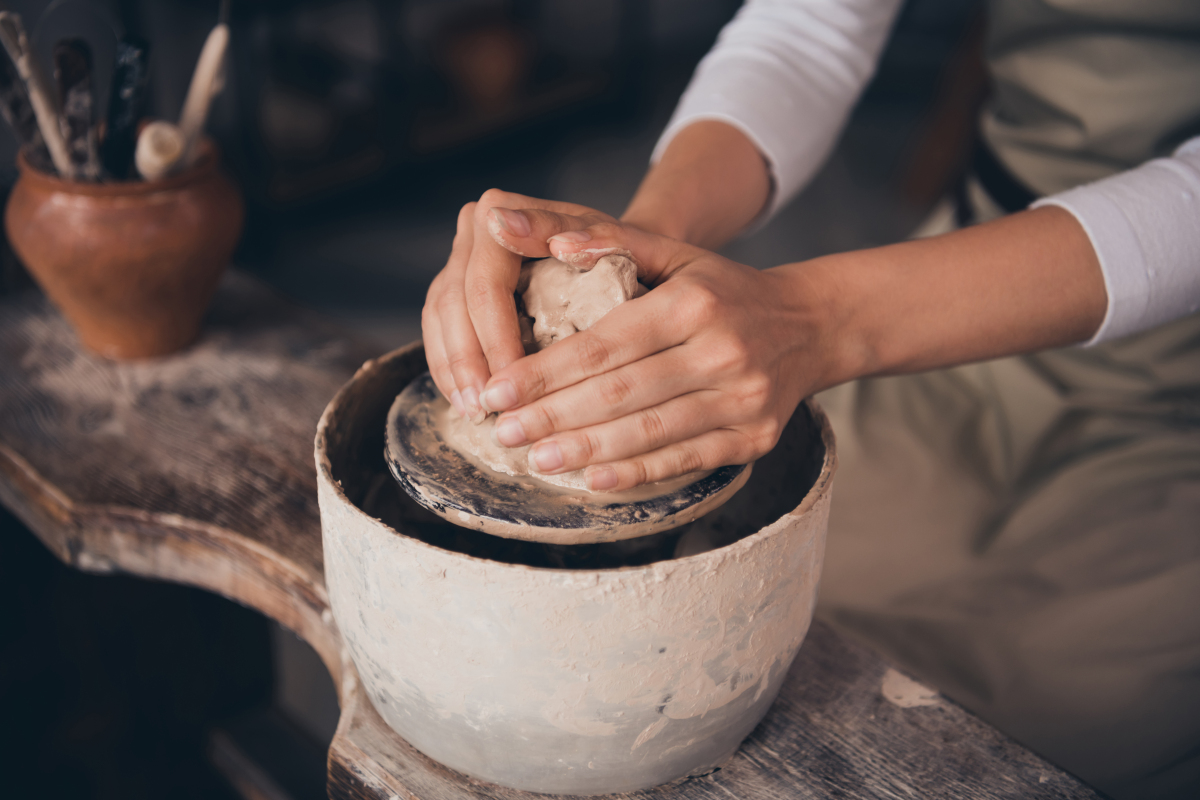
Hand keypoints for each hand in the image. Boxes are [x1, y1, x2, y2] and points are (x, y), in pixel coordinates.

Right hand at [421, 190, 615, 420]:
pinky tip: (466, 401)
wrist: (624, 258)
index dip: (495, 339)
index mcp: (502, 210)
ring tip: (475, 412)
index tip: (514, 383)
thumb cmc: (628, 256)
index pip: (485, 284)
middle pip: (453, 301)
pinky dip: (449, 368)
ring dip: (453, 371)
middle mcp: (474, 228)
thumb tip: (534, 234)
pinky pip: (438, 329)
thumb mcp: (623, 244)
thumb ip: (592, 236)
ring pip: (439, 317)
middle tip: (486, 409)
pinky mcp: (456, 286)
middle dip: (469, 362)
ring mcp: (460, 257)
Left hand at [478, 211, 837, 491]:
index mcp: (695, 302)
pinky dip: (636, 473)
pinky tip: (592, 479)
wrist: (811, 327)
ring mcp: (743, 399)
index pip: (604, 344)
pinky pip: (685, 460)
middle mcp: (722, 351)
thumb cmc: (724, 290)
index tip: (498, 391)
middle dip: (553, 416)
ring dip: (585, 450)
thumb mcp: (677, 253)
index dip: (545, 372)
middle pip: (620, 393)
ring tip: (536, 459)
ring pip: (648, 432)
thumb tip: (552, 241)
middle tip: (503, 432)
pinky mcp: (755, 438)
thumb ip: (613, 242)